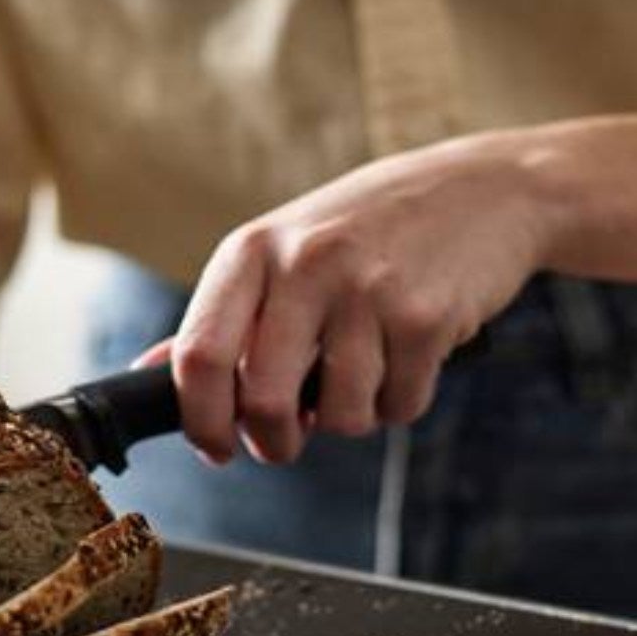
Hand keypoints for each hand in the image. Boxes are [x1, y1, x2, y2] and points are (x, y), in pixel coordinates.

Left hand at [148, 132, 557, 465]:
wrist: (485, 188)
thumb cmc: (368, 228)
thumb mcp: (284, 249)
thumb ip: (225, 314)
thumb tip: (151, 373)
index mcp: (253, 251)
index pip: (197, 354)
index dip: (200, 419)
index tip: (216, 446)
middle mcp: (304, 266)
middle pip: (260, 399)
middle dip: (273, 443)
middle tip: (285, 443)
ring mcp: (368, 290)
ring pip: (337, 415)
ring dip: (349, 418)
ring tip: (364, 371)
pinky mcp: (426, 318)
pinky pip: (398, 407)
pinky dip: (401, 403)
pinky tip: (408, 357)